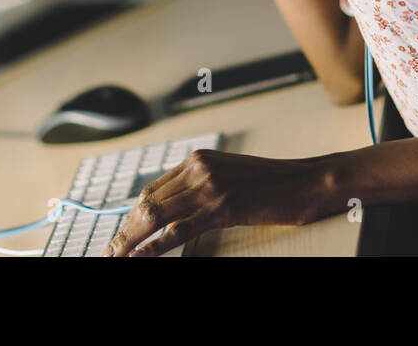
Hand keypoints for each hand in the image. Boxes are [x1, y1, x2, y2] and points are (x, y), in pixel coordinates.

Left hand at [102, 149, 330, 256]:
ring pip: (157, 216)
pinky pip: (179, 230)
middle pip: (149, 202)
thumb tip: (176, 209)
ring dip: (131, 241)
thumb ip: (202, 185)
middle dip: (125, 230)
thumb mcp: (230, 176)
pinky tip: (140, 258)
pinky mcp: (223, 207)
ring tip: (116, 258)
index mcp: (198, 159)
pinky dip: (154, 247)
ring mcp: (210, 186)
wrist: (307, 181)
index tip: (120, 236)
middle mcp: (199, 167)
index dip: (132, 216)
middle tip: (110, 252)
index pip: (153, 190)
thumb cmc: (274, 183)